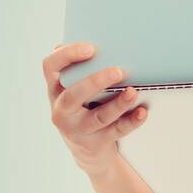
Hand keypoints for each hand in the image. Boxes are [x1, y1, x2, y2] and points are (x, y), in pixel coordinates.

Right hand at [43, 42, 147, 176]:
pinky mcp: (94, 144)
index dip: (67, 56)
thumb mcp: (77, 89)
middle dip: (95, 82)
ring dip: (118, 104)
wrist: (88, 151)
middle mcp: (61, 110)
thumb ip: (82, 68)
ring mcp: (76, 129)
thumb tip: (101, 41)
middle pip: (73, 95)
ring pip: (98, 117)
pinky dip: (131, 121)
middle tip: (118, 71)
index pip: (50, 67)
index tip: (90, 48)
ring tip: (134, 92)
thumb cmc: (85, 108)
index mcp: (55, 89)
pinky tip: (142, 112)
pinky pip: (116, 132)